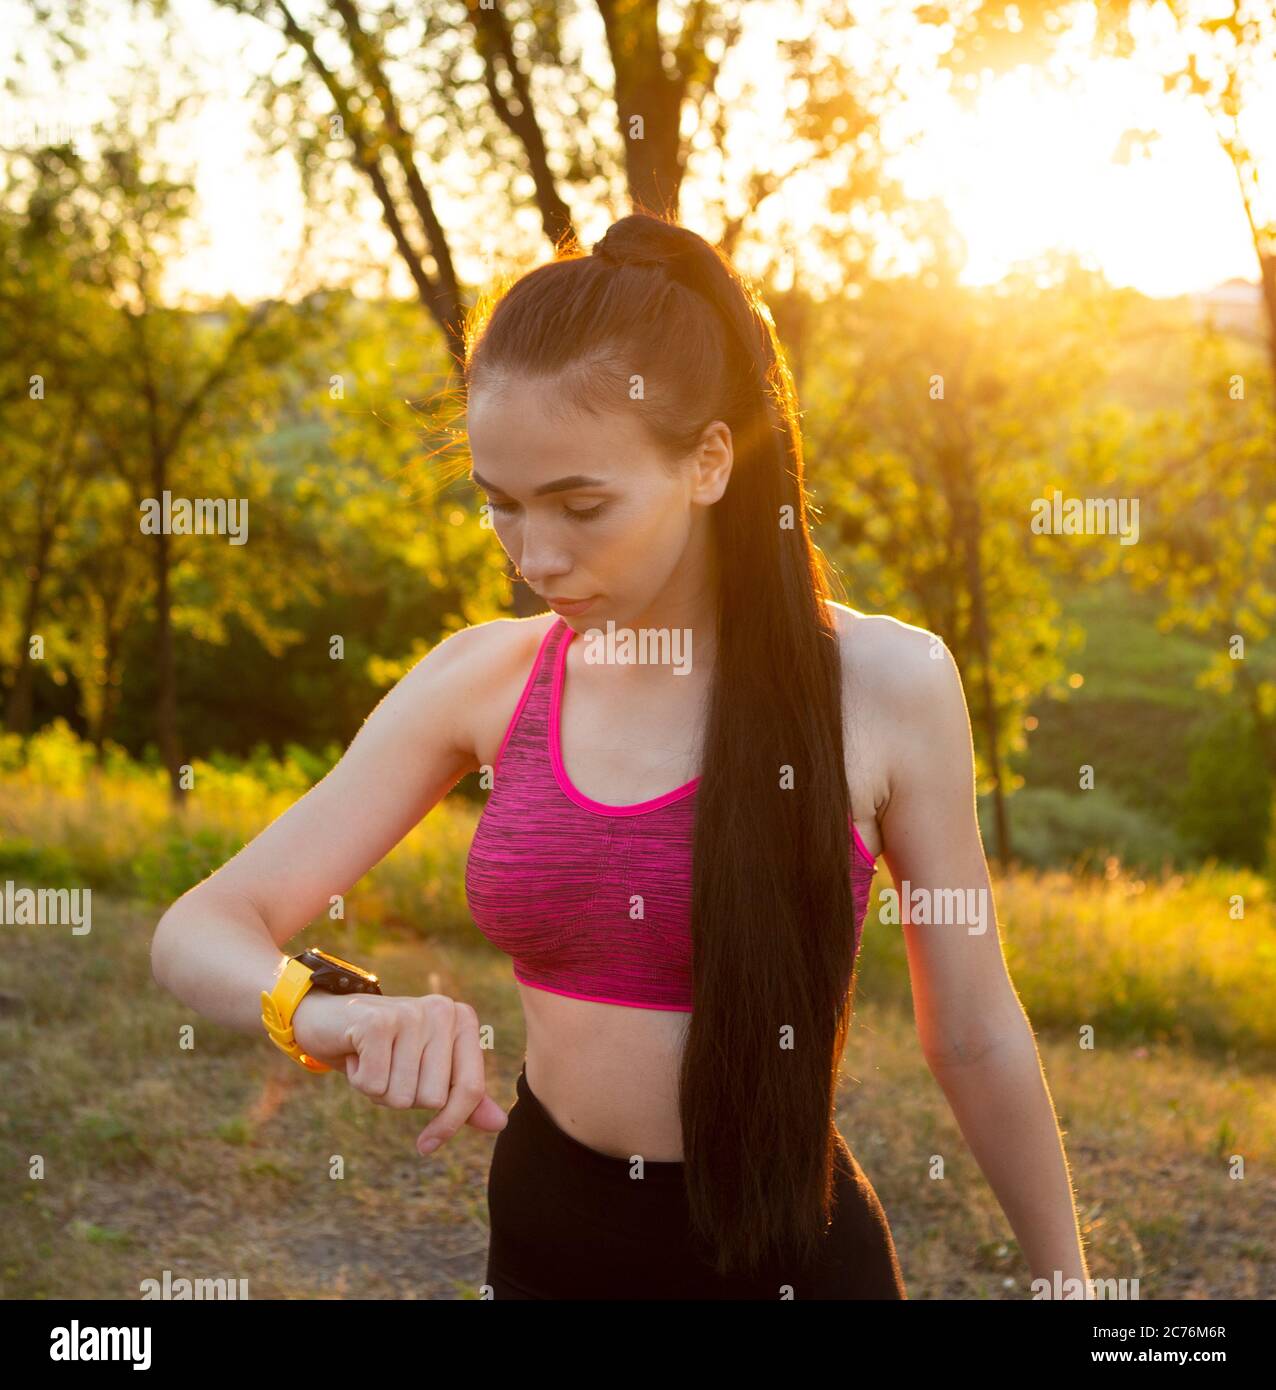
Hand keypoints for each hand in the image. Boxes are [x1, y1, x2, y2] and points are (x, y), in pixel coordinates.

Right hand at [292, 990, 508, 1154]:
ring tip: (373, 1059)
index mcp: (462, 1020)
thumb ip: (462, 1095)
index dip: (450, 1124)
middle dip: (403, 1096)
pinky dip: (359, 1080)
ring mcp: (412, 1013)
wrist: (328, 1017)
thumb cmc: (385, 1049)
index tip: (427, 1145)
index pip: (470, 1089)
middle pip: (433, 1098)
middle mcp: (443, 1011)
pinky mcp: (378, 1022)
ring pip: (403, 1097)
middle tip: (388, 1067)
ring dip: (379, 1090)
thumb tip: (500, 1123)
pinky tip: (356, 1054)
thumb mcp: (427, 1070)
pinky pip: (374, 1087)